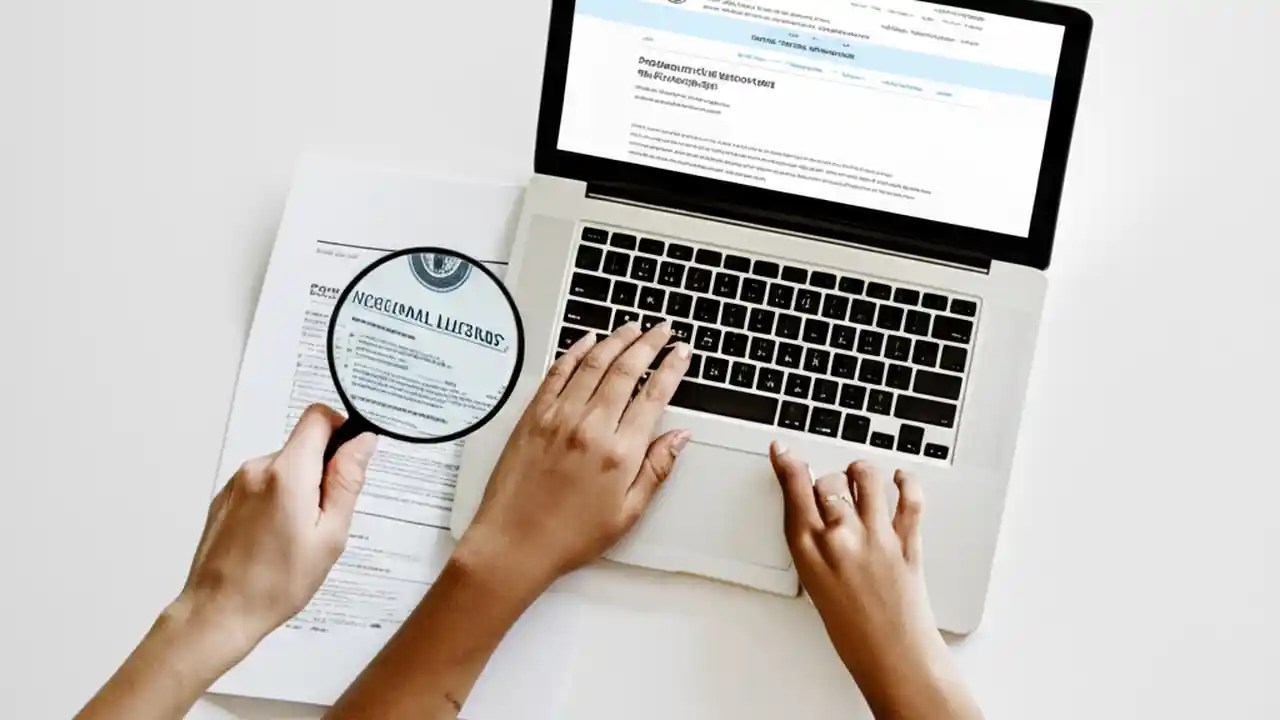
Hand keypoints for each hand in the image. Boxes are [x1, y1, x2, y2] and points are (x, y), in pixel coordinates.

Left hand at [76, 405, 377, 719]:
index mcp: (287, 473)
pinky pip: (263, 484)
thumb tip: (362, 441)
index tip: (349, 461)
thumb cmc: (277, 583)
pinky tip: (274, 539)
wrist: (218, 613)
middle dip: (322, 472)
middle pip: (303, 445)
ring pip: (284, 468)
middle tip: (323, 519)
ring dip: (299, 490)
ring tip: (296, 537)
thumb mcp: (330, 535)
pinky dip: (277, 501)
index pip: (318, 417)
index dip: (341, 429)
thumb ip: (347, 481)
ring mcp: (237, 483)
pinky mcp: (225, 498)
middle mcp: (257, 468)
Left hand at [459, 322, 692, 586]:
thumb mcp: (628, 513)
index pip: (653, 396)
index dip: (671, 369)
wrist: (514, 543)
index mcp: (619, 453)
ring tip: (632, 328)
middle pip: (626, 369)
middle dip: (649, 343)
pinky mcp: (533, 416)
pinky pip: (558, 373)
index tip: (682, 353)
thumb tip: (679, 437)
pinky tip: (588, 341)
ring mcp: (559, 417)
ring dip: (616, 340)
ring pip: (594, 363)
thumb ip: (656, 469)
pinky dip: (575, 352)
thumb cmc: (569, 536)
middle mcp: (590, 427)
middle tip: (662, 329)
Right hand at [770, 446, 981, 719]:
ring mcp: (876, 538)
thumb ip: (816, 546)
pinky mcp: (907, 542)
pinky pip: (908, 497)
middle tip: (833, 490)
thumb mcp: (816, 585)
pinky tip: (900, 478)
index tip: (784, 450)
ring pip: (866, 478)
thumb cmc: (853, 633)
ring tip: (861, 474)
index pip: (793, 492)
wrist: (893, 659)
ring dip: (862, 471)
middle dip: (830, 481)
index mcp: (810, 553)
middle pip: (828, 482)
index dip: (787, 463)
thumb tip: (819, 512)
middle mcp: (840, 540)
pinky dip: (906, 481)